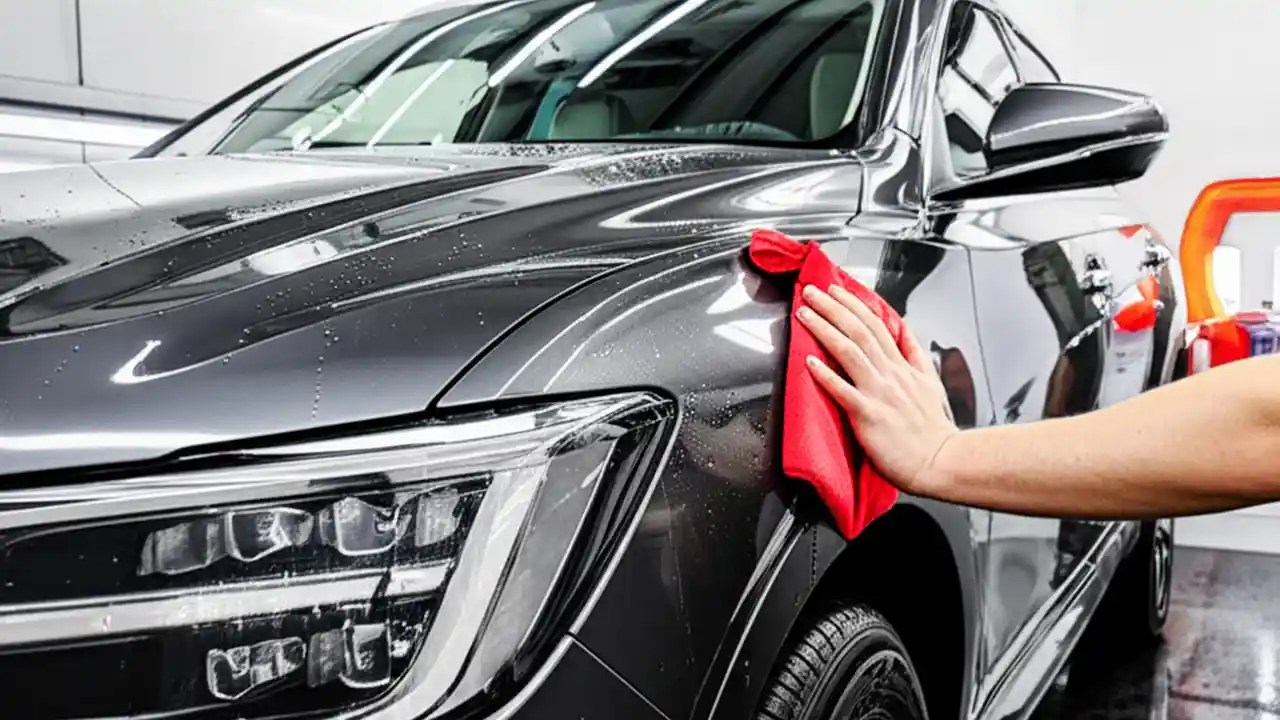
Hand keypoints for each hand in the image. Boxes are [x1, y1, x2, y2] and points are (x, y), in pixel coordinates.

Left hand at [796, 284, 957, 494]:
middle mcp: (890, 374)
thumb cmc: (932, 429)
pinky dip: (826, 375)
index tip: (836, 290)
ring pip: (850, 352)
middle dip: (834, 307)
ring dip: (825, 329)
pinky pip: (843, 391)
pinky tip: (808, 362)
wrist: (939, 461)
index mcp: (902, 366)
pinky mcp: (869, 415)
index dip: (853, 304)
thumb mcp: (930, 382)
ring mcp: (879, 393)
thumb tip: (906, 331)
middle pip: (859, 330)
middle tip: (812, 292)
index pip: (876, 325)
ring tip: (805, 314)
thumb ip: (915, 354)